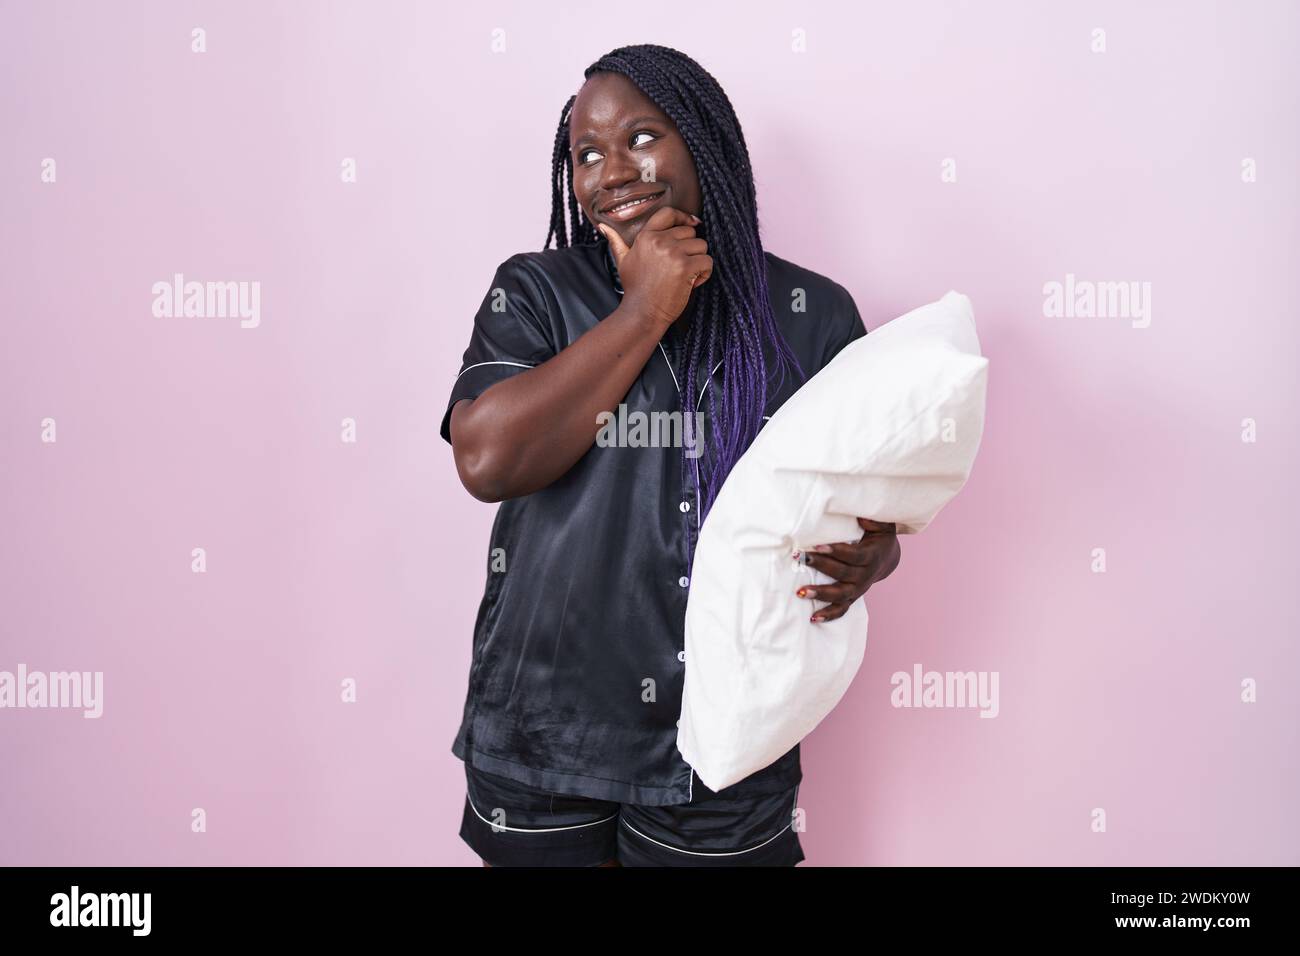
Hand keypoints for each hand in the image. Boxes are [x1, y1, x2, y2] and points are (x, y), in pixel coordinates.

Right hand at [598, 206, 711, 328]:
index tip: (692, 223)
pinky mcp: (685, 267)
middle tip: (680, 266)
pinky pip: (707, 261)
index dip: (684, 217)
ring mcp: (673, 253)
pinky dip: (704, 273)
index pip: (668, 214)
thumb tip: (603, 226)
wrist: (642, 313)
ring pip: (701, 246)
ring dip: (698, 261)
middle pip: (690, 232)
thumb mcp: (622, 261)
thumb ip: (616, 241)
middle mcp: (660, 241)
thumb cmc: (634, 288)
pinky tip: (692, 283)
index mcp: (646, 236)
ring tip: (685, 276)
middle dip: (690, 248)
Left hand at [793, 518, 900, 622]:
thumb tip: (859, 515)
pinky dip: (828, 615)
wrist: (887, 557)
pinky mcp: (852, 597)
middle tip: (801, 558)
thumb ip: (871, 519)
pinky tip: (813, 618)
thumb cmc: (878, 536)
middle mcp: (865, 575)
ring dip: (820, 594)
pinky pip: (841, 609)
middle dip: (821, 566)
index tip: (817, 545)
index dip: (836, 551)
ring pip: (840, 594)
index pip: (853, 555)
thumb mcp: (881, 524)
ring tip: (801, 592)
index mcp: (871, 556)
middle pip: (843, 573)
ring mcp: (859, 588)